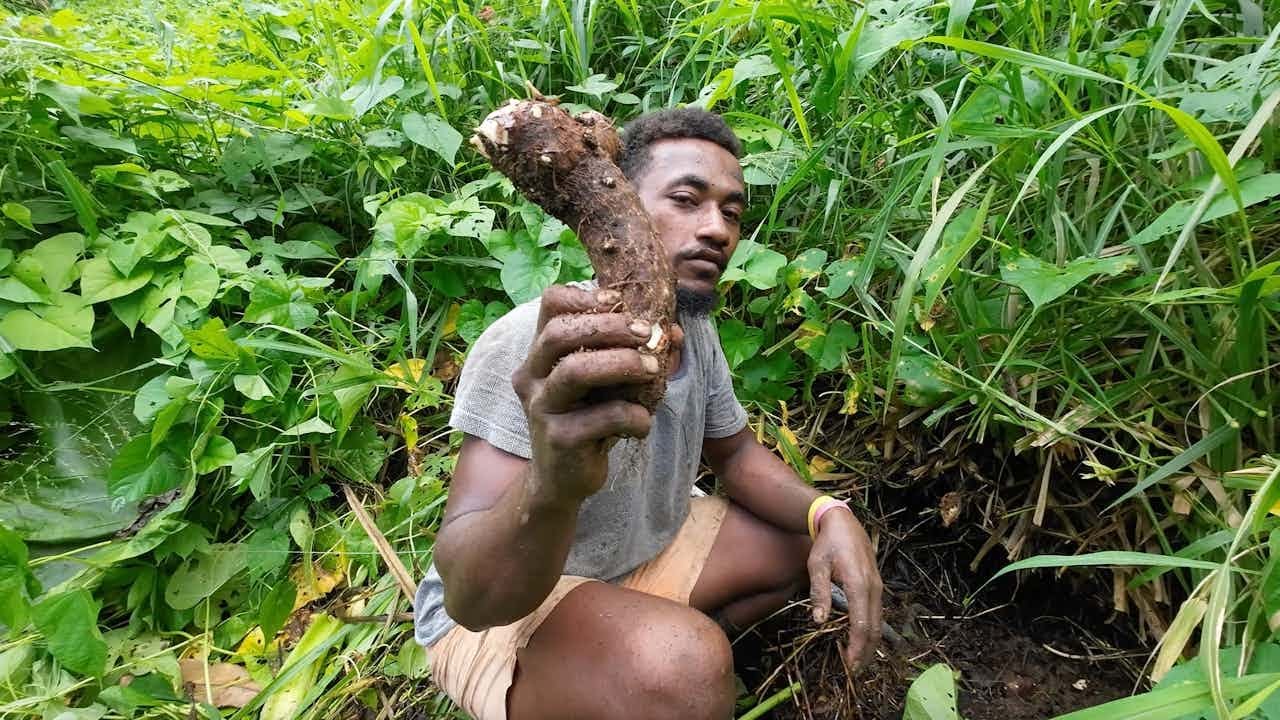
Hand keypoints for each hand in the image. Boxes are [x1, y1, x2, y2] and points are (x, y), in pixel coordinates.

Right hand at [511, 285, 675, 503]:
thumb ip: (632, 354)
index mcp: (540, 355)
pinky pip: (604, 416)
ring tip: (653, 369)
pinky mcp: (559, 439)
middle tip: (647, 333)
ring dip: (623, 364)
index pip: (549, 306)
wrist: (562, 481)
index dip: (584, 297)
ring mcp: (541, 408)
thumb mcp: (606, 384)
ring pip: (575, 370)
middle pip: (559, 333)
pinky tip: (643, 423)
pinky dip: (634, 415)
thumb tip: (673, 332)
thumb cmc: (587, 422)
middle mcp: (531, 377)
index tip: (618, 302)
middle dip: (610, 327)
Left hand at [807, 507, 882, 670]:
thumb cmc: (827, 543)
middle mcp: (873, 588)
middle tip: (853, 671)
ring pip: (878, 622)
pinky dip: (870, 629)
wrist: (843, 522)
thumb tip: (819, 621)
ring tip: (857, 660)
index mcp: (859, 584)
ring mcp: (878, 587)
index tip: (850, 665)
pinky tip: (860, 638)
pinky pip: (876, 613)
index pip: (861, 624)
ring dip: (869, 643)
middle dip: (865, 652)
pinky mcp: (876, 586)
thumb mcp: (817, 565)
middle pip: (874, 628)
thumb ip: (819, 592)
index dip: (857, 647)